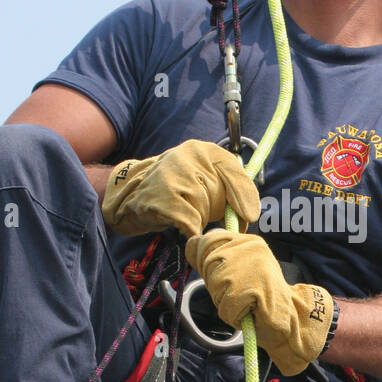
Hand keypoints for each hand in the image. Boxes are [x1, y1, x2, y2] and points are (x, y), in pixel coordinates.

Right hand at [101, 140, 259, 237]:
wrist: (131, 197)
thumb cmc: (176, 190)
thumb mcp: (206, 181)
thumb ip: (233, 190)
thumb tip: (250, 215)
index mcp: (201, 150)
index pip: (232, 170)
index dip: (243, 195)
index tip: (249, 216)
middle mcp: (186, 156)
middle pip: (220, 197)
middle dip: (215, 211)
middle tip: (200, 209)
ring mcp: (171, 176)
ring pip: (204, 212)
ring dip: (198, 220)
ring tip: (183, 212)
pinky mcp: (161, 198)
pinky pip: (191, 224)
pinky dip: (190, 231)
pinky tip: (179, 224)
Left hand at [185, 230, 332, 375]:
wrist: (290, 319)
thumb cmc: (260, 297)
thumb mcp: (236, 269)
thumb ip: (215, 256)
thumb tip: (191, 243)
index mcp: (248, 241)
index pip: (210, 240)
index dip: (208, 262)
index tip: (228, 278)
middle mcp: (251, 248)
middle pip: (209, 264)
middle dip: (217, 286)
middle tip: (239, 293)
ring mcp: (254, 267)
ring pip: (216, 287)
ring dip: (226, 303)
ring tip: (246, 303)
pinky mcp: (254, 288)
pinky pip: (226, 306)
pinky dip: (233, 316)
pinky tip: (249, 312)